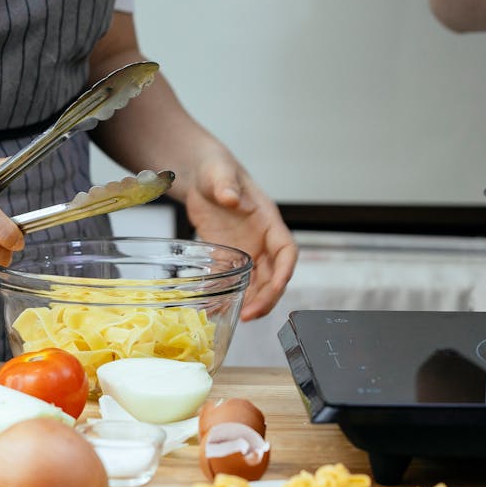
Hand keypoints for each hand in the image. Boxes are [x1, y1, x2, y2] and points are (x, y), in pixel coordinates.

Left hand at [180, 150, 297, 320]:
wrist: (199, 176)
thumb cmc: (215, 169)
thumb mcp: (219, 173)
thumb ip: (226, 184)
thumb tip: (231, 198)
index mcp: (267, 220)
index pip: (286, 250)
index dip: (285, 271)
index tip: (277, 287)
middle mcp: (261, 239)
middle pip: (274, 274)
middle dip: (267, 296)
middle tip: (250, 315)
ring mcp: (246, 249)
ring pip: (257, 282)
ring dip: (252, 301)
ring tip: (239, 317)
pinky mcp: (227, 255)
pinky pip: (235, 280)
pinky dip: (231, 294)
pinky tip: (220, 309)